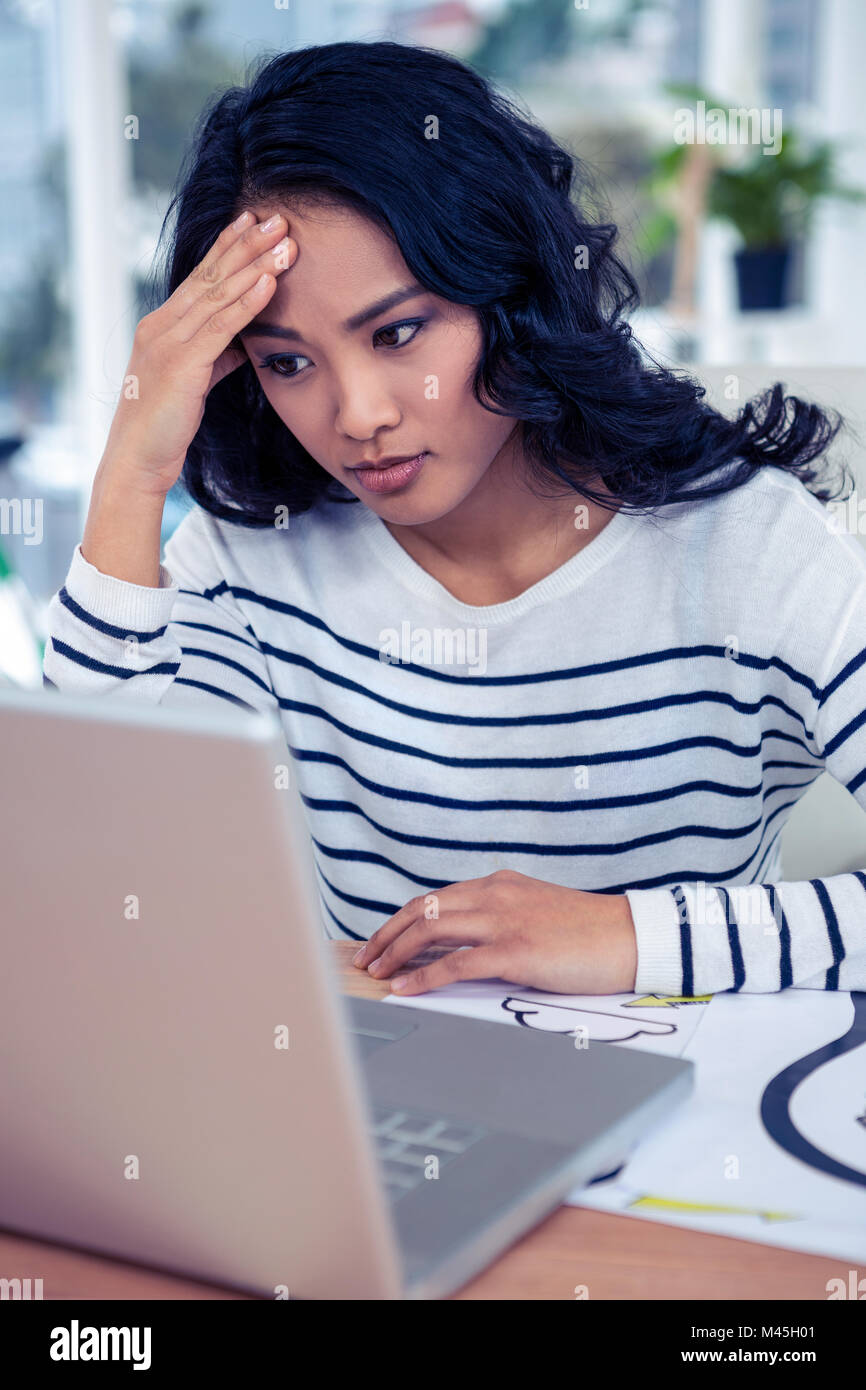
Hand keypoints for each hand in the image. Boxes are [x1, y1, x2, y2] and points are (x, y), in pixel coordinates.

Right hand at [101, 209, 296, 495]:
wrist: (137, 459)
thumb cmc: (164, 426)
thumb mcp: (193, 383)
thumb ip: (214, 357)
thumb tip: (241, 344)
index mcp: (163, 326)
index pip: (201, 278)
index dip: (228, 247)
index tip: (253, 222)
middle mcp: (162, 325)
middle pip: (211, 276)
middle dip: (246, 244)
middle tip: (278, 216)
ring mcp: (169, 342)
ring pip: (218, 294)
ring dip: (255, 265)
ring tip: (285, 241)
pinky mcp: (181, 365)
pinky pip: (221, 326)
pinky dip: (248, 302)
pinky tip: (270, 282)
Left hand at [352, 869, 637, 995]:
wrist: (630, 937)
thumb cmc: (588, 932)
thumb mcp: (535, 913)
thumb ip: (500, 919)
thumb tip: (464, 945)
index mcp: (499, 884)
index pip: (435, 898)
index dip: (401, 920)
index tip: (382, 939)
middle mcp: (495, 895)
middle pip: (422, 909)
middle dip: (387, 935)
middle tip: (366, 958)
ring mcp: (503, 920)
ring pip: (430, 929)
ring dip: (396, 952)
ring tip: (377, 973)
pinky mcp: (515, 950)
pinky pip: (455, 964)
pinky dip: (424, 977)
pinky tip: (406, 989)